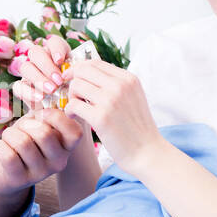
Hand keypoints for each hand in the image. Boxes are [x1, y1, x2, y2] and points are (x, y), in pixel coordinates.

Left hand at [0, 107, 86, 196]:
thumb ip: (44, 116)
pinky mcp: (21, 180)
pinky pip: (8, 155)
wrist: (7, 173)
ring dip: (9, 134)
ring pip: (23, 143)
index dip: (56, 117)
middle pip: (44, 134)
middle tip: (20, 128)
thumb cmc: (25, 142)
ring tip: (8, 137)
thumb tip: (41, 114)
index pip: (75, 132)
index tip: (42, 115)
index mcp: (67, 147)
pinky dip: (0, 146)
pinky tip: (2, 148)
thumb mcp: (38, 126)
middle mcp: (59, 162)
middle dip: (25, 124)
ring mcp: (41, 173)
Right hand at [10, 34, 73, 107]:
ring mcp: (29, 73)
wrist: (66, 112)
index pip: (53, 43)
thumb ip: (77, 78)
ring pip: (25, 66)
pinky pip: (18, 86)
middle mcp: (40, 60)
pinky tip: (40, 98)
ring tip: (52, 90)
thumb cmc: (76, 96)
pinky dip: (28, 92)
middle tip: (58, 81)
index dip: (55, 49)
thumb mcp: (80, 86)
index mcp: (57, 54)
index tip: (60, 61)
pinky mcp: (22, 88)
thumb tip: (72, 75)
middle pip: (35, 52)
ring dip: (38, 78)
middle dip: (47, 66)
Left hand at [60, 61, 165, 175]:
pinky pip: (73, 104)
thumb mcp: (133, 99)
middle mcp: (120, 85)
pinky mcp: (101, 118)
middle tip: (74, 96)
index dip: (79, 70)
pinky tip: (74, 117)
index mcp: (128, 79)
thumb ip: (117, 85)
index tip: (73, 80)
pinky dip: (69, 110)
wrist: (147, 153)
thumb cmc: (137, 129)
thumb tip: (91, 74)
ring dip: (71, 97)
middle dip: (73, 81)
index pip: (95, 63)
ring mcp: (111, 100)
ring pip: (76, 85)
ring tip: (76, 108)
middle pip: (82, 70)